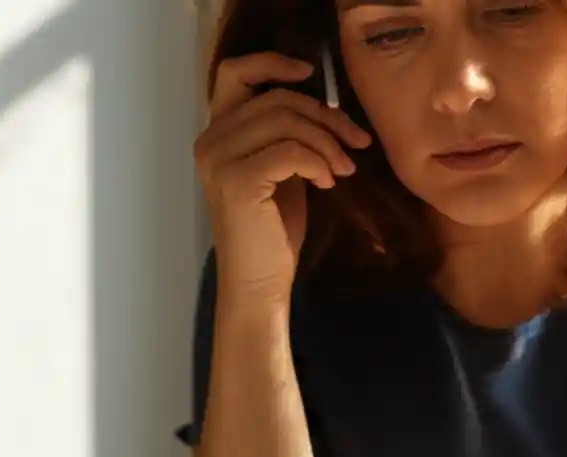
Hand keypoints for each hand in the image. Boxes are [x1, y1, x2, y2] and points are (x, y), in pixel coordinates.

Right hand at [193, 50, 372, 303]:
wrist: (259, 282)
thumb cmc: (273, 230)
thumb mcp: (283, 171)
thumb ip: (288, 134)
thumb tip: (327, 106)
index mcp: (218, 132)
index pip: (236, 72)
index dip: (274, 63)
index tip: (313, 74)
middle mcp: (211, 140)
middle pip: (277, 98)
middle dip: (326, 116)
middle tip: (355, 144)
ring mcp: (219, 160)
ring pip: (286, 121)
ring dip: (328, 142)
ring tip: (344, 169)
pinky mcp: (237, 181)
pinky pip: (291, 151)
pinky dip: (319, 163)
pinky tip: (327, 184)